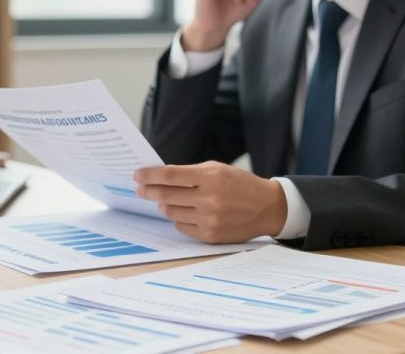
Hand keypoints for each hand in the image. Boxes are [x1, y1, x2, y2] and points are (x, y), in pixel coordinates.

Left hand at [133, 161, 286, 242]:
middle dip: (148, 191)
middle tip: (140, 188)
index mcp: (211, 177)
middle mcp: (210, 199)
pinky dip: (179, 218)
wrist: (267, 207)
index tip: (137, 175)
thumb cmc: (240, 184)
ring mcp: (210, 219)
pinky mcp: (210, 236)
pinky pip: (182, 227)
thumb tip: (159, 178)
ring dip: (164, 205)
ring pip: (171, 212)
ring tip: (166, 200)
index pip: (171, 176)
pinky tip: (185, 212)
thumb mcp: (218, 169)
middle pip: (166, 196)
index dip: (150, 176)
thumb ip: (191, 173)